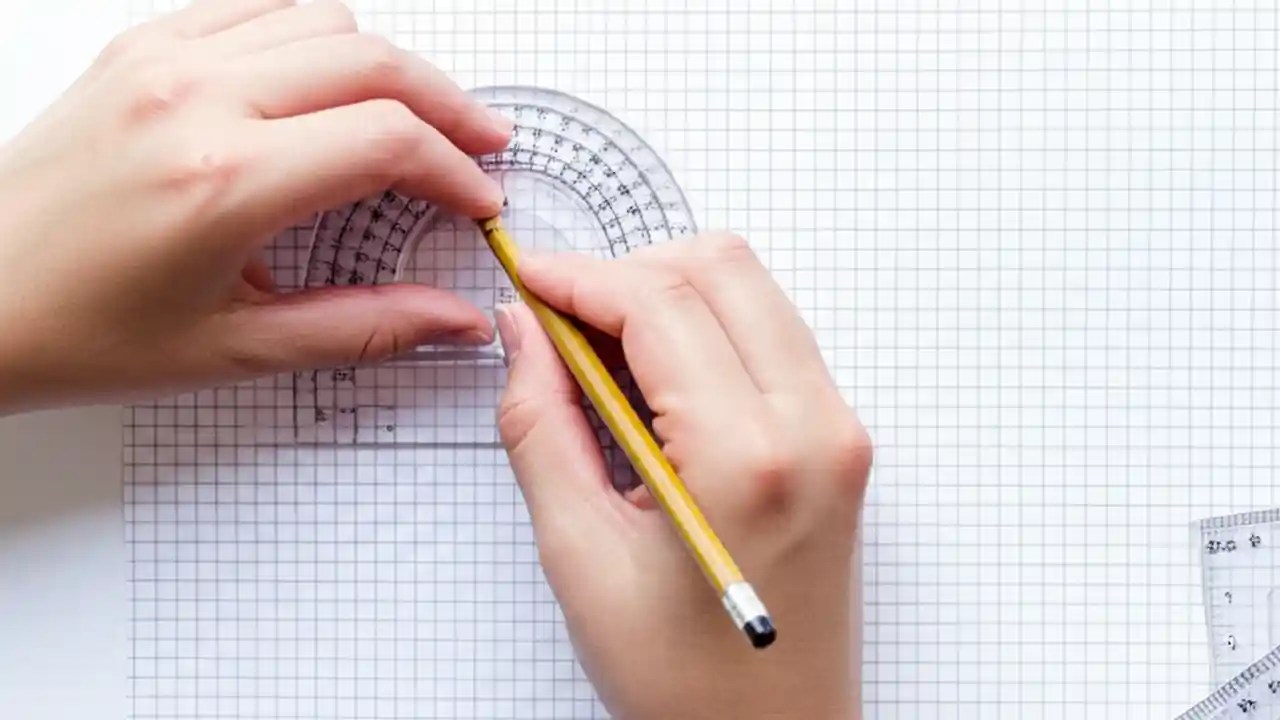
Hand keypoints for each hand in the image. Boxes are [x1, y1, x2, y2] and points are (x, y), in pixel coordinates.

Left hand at [0, 0, 512, 412]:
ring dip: (384, 66)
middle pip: (370, 61)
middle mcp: (194, 100)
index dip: (455, 170)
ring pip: (322, 19)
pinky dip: (314, 38)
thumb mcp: (239, 350)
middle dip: (446, 105)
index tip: (476, 201)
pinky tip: (329, 86)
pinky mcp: (140, 47)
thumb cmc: (83, 329)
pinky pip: (257, 7)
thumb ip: (366, 328)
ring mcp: (162, 60)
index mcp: (223, 182)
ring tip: (412, 116)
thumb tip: (454, 319)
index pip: (386, 140)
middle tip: (479, 144)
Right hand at [496, 234, 871, 719]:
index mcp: (751, 459)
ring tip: (601, 362)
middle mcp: (817, 426)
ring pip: (751, 290)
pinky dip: (705, 330)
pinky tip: (653, 386)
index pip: (662, 303)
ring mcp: (841, 429)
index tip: (528, 279)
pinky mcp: (841, 438)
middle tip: (562, 323)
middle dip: (628, 273)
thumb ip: (541, 425)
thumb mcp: (582, 556)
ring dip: (668, 297)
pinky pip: (772, 335)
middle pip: (720, 267)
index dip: (581, 276)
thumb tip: (527, 332)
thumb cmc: (688, 681)